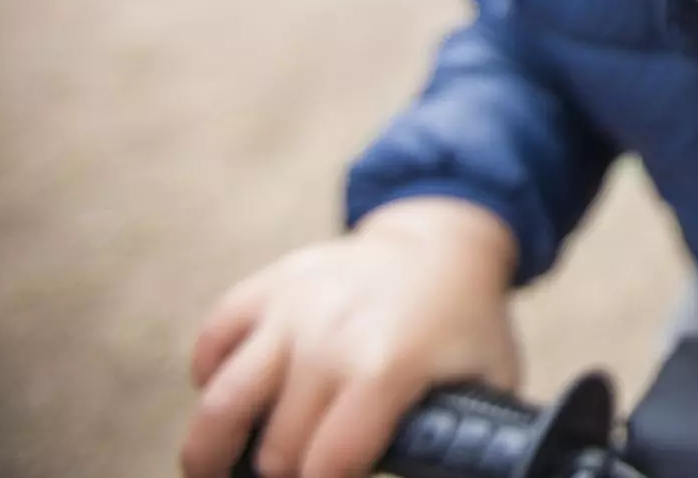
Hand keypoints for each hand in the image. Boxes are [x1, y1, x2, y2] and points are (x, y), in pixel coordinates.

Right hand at [180, 198, 522, 477]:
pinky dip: (208, 377)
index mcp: (387, 367)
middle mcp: (331, 337)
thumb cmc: (465, 324)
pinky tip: (228, 400)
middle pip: (276, 448)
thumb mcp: (489, 383)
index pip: (329, 464)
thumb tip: (454, 467)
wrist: (444, 243)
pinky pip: (213, 340)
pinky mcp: (269, 287)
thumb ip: (463, 438)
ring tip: (214, 473)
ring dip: (211, 453)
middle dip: (284, 477)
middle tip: (299, 474)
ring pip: (222, 402)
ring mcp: (293, 308)